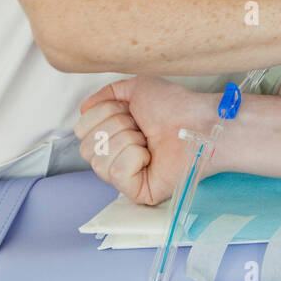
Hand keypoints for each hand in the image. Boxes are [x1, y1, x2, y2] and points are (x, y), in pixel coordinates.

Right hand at [75, 75, 212, 205]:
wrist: (198, 122)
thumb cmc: (175, 106)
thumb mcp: (135, 88)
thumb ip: (106, 94)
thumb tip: (84, 108)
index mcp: (113, 134)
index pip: (81, 129)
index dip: (104, 113)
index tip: (130, 111)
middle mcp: (115, 156)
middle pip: (85, 146)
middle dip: (115, 127)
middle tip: (142, 127)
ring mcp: (125, 176)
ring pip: (98, 160)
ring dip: (126, 141)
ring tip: (148, 141)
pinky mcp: (137, 192)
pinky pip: (116, 173)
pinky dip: (133, 157)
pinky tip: (150, 156)